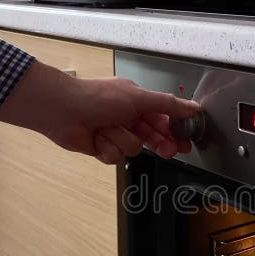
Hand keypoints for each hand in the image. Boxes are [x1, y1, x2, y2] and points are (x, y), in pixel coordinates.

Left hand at [0, 61, 198, 163]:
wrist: (62, 110)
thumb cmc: (97, 98)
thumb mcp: (138, 98)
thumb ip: (168, 105)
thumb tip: (193, 107)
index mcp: (137, 102)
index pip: (164, 119)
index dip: (175, 131)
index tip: (186, 142)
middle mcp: (127, 118)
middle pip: (152, 138)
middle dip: (159, 143)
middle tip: (169, 150)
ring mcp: (114, 134)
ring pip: (132, 148)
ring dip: (121, 140)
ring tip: (108, 128)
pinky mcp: (102, 148)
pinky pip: (115, 157)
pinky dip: (107, 148)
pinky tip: (97, 138)